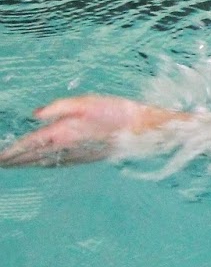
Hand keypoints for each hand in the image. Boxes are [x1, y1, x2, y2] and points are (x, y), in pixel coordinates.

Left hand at [0, 95, 186, 167]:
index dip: (10, 151)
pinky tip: (38, 164)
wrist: (142, 130)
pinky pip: (55, 163)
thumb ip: (59, 107)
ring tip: (10, 164)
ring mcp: (75, 155)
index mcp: (63, 133)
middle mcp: (66, 147)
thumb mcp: (88, 102)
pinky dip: (40, 164)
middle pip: (32, 157)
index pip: (29, 144)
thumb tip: (35, 115)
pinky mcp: (84, 157)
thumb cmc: (117, 112)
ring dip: (24, 164)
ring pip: (42, 161)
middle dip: (13, 160)